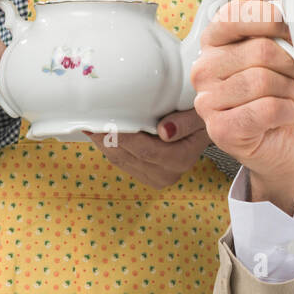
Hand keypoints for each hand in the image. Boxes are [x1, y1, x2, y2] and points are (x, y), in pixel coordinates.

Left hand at [82, 108, 210, 190]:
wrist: (205, 130)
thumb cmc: (202, 119)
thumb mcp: (200, 115)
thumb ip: (186, 122)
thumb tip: (165, 131)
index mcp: (180, 160)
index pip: (144, 150)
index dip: (121, 136)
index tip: (104, 120)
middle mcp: (167, 174)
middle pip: (126, 156)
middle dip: (105, 138)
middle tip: (88, 118)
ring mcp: (156, 177)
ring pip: (120, 160)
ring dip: (103, 142)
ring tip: (89, 123)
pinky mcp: (146, 175)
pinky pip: (121, 161)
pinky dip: (108, 146)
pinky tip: (100, 133)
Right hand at [190, 0, 293, 213]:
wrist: (287, 146)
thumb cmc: (283, 93)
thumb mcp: (283, 46)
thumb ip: (270, 8)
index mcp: (214, 41)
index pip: (237, 14)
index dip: (275, 19)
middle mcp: (202, 69)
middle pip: (259, 50)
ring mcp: (206, 101)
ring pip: (262, 80)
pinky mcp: (219, 131)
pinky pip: (264, 108)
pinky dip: (287, 109)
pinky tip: (289, 112)